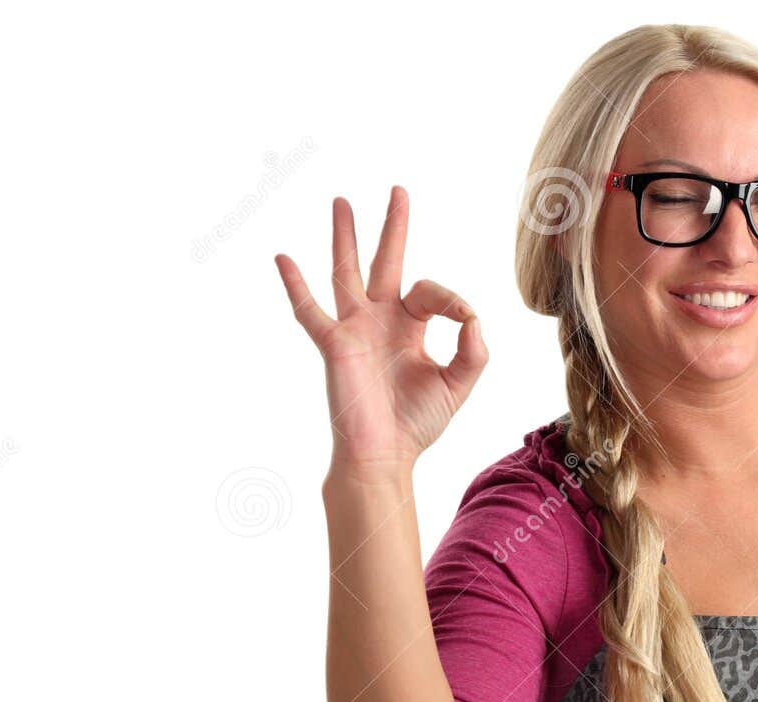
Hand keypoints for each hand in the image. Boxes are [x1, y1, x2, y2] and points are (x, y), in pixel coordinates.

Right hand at [275, 186, 487, 480]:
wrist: (385, 453)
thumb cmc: (417, 423)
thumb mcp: (458, 384)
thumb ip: (473, 351)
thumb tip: (473, 316)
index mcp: (410, 328)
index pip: (430, 292)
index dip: (450, 298)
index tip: (462, 319)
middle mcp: (381, 321)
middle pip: (386, 262)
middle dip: (393, 227)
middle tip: (398, 191)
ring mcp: (355, 329)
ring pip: (347, 272)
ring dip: (345, 237)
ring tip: (342, 201)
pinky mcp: (334, 344)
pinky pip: (310, 311)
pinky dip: (295, 285)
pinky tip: (283, 258)